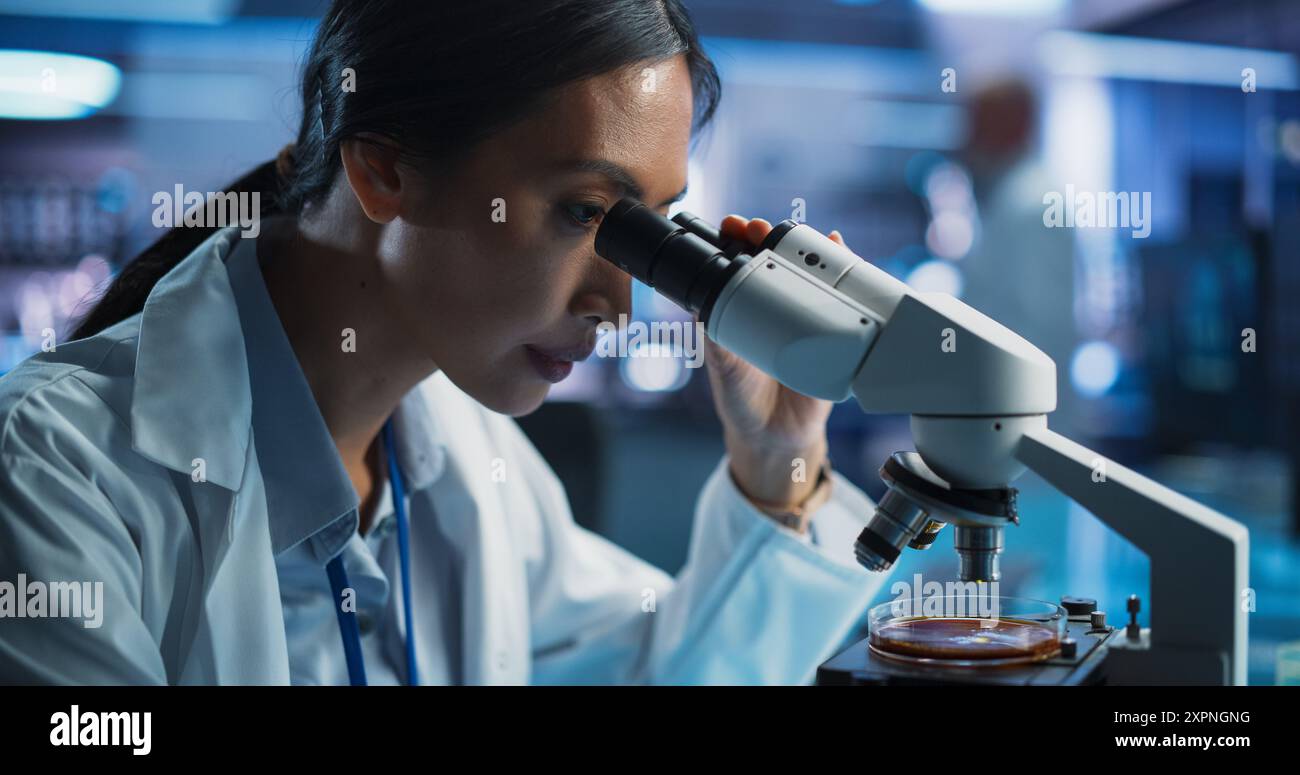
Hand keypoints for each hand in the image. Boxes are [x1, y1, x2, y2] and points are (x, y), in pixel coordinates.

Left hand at [699, 216, 847, 512]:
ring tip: (806, 232)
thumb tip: (703, 308)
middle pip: (777, 259)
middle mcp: (777, 307)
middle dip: (769, 235)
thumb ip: (716, 338)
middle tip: (759, 228)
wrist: (774, 436)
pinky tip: (844, 252)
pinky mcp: (834, 335)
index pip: (741, 262)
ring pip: (812, 272)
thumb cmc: (742, 397)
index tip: (732, 226)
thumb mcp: (724, 366)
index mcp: (745, 309)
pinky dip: (847, 274)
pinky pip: (844, 300)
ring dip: (810, 247)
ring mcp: (808, 318)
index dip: (737, 240)